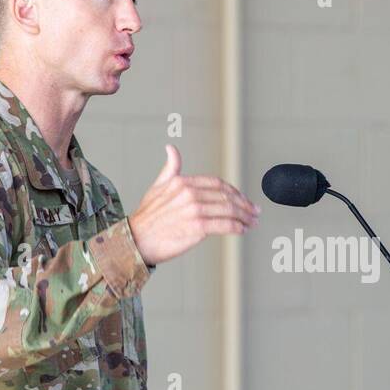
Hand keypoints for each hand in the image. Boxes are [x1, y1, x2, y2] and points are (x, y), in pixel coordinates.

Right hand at [127, 144, 258, 265]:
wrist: (135, 240)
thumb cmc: (147, 217)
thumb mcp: (157, 186)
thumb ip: (170, 168)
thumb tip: (171, 149)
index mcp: (182, 182)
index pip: (217, 183)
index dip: (234, 191)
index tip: (243, 198)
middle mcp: (189, 193)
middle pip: (226, 197)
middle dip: (244, 204)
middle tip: (254, 211)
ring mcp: (194, 210)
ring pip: (229, 211)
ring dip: (245, 217)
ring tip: (252, 222)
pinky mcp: (197, 227)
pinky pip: (225, 225)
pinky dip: (237, 227)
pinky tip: (242, 230)